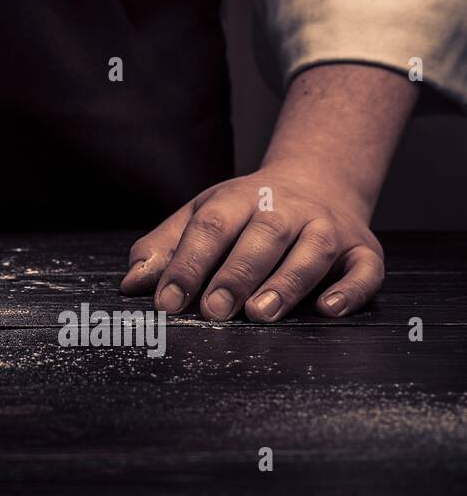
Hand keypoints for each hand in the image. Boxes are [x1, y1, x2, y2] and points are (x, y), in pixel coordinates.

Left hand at [121, 163, 383, 320]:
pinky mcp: (364, 250)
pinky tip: (328, 309)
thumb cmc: (245, 212)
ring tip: (260, 314)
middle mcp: (287, 208)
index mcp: (238, 198)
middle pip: (262, 235)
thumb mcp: (199, 216)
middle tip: (213, 311)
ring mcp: (328, 227)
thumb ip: (164, 249)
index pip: (210, 227)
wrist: (316, 181)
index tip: (166, 300)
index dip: (187, 263)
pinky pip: (364, 269)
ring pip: (311, 251)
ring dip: (286, 283)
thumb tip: (130, 284)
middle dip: (236, 275)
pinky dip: (350, 290)